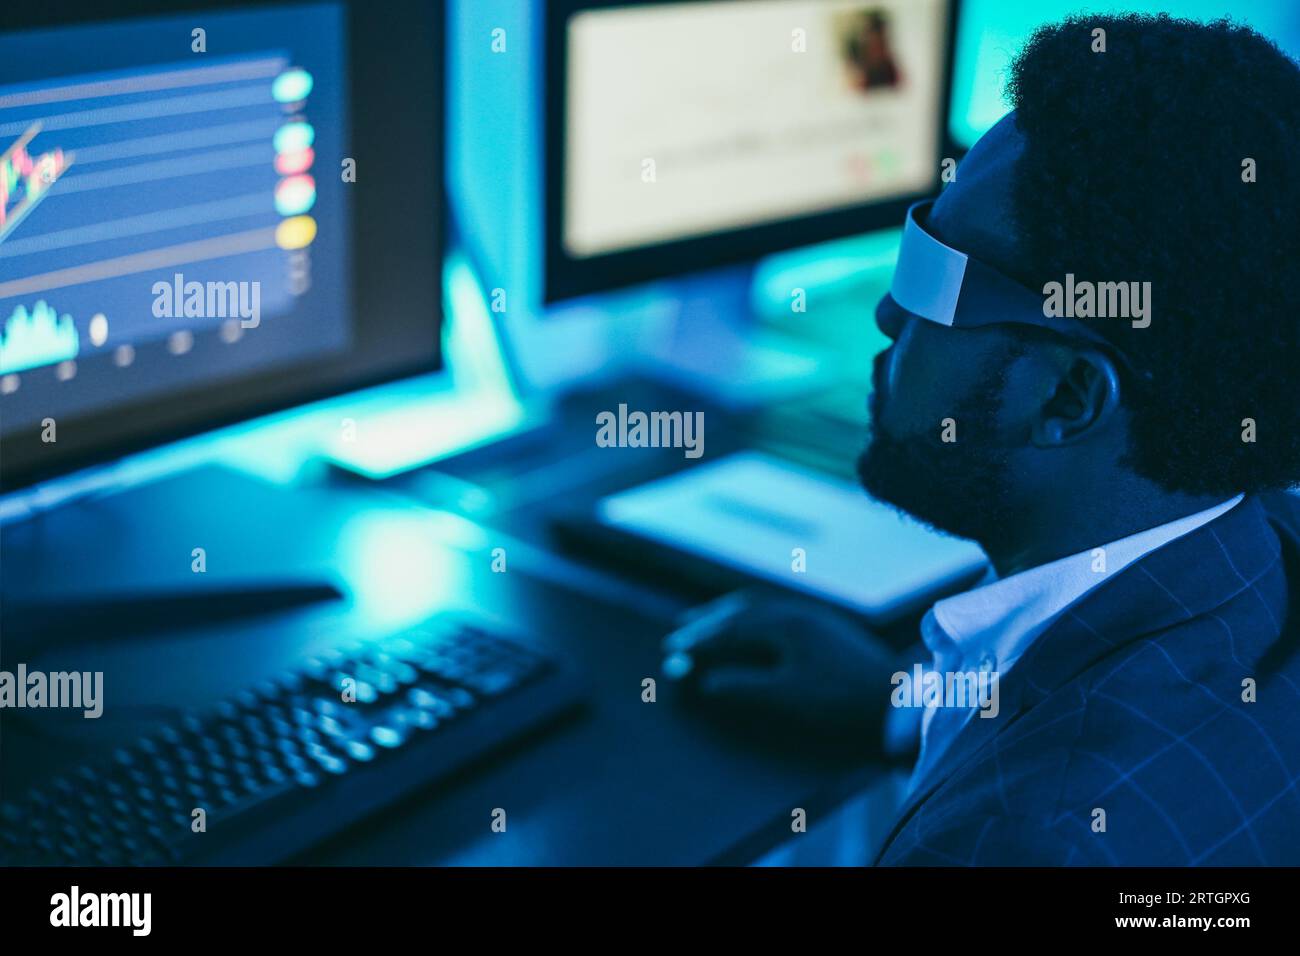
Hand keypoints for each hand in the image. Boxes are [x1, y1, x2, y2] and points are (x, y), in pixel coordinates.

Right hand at [661, 589, 898, 760]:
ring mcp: (816, 617)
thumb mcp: (785, 698)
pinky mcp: (829, 628)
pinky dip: (756, 619)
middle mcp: (798, 612)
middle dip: (709, 621)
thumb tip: (706, 682)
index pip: (730, 629)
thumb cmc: (841, 702)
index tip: (673, 652)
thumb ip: (742, 687)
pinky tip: (756, 631)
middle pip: (743, 610)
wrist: (898, 702)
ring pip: (763, 609)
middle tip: (681, 631)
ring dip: (732, 615)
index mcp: (785, 624)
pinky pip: (780, 614)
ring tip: (711, 623)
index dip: (699, 642)